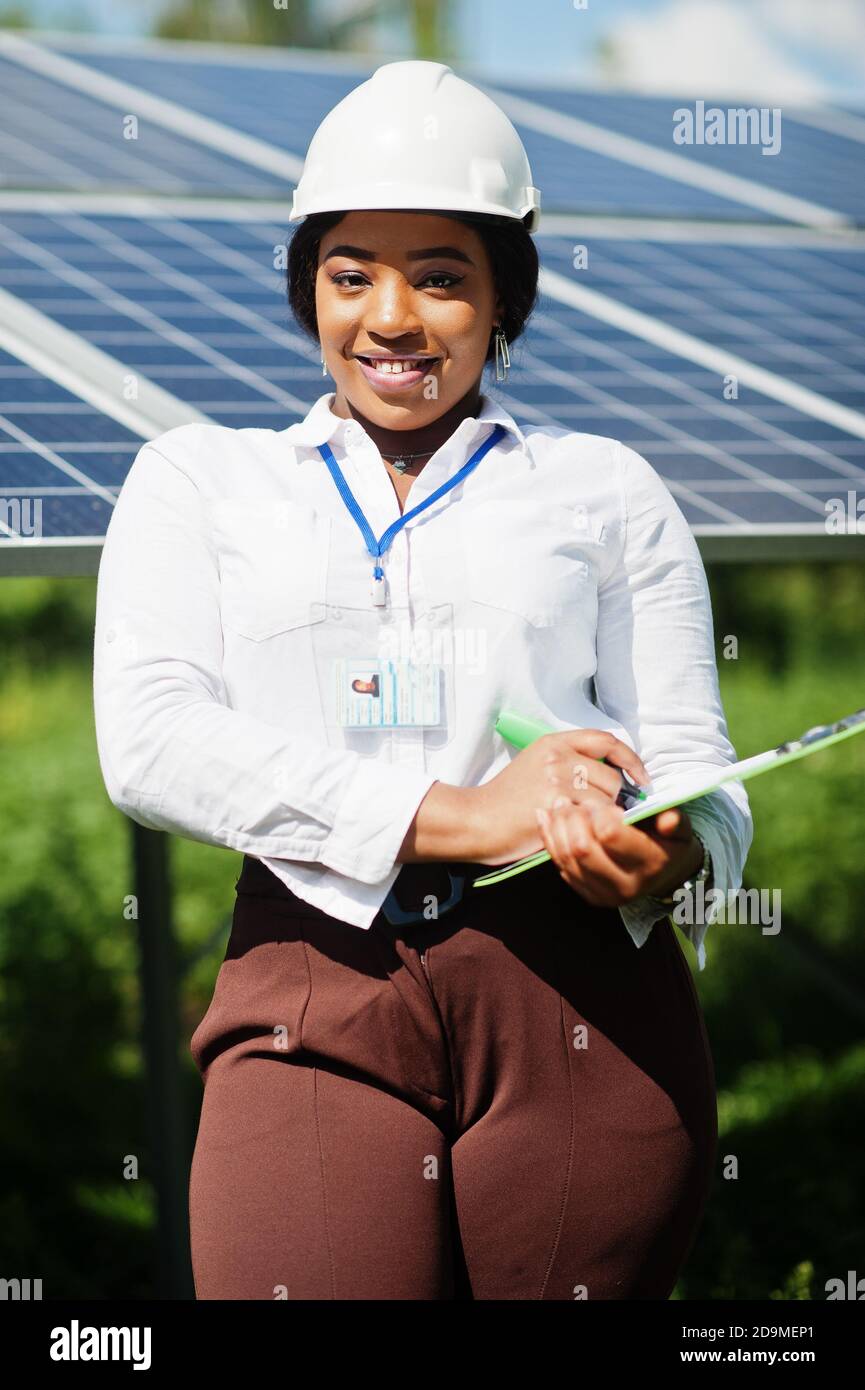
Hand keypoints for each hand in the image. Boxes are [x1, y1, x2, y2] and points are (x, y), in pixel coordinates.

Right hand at [469, 729, 649, 864]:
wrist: (477, 819)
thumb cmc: (507, 798)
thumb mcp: (536, 763)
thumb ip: (570, 761)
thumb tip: (612, 774)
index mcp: (554, 742)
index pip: (606, 741)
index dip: (630, 760)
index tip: (641, 779)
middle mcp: (558, 757)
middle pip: (612, 778)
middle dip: (611, 800)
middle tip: (594, 814)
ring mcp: (557, 781)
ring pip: (606, 802)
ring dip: (600, 818)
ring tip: (578, 823)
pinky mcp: (556, 807)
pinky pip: (592, 821)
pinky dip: (590, 830)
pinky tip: (573, 832)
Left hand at [534, 799, 703, 908]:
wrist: (665, 874)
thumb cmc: (669, 842)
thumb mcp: (680, 828)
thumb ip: (675, 820)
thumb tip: (669, 820)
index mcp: (649, 863)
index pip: (611, 835)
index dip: (599, 813)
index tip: (602, 802)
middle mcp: (625, 884)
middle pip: (583, 849)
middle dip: (573, 819)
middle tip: (573, 800)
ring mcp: (604, 893)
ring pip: (567, 858)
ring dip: (558, 827)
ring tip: (561, 805)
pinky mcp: (587, 894)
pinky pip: (560, 865)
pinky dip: (550, 838)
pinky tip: (549, 818)